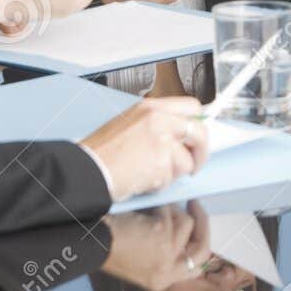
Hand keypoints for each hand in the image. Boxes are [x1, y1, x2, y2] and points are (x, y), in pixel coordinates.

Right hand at [79, 96, 208, 200]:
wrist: (89, 169)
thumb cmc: (103, 152)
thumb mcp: (130, 124)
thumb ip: (157, 125)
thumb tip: (181, 135)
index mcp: (150, 107)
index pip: (191, 107)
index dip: (199, 123)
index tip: (199, 135)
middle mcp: (159, 119)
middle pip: (199, 132)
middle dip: (201, 152)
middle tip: (194, 164)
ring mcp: (161, 139)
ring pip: (187, 160)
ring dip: (174, 173)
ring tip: (151, 173)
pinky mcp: (161, 161)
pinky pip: (173, 177)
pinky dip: (161, 184)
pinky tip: (143, 179)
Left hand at [101, 202, 211, 290]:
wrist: (90, 238)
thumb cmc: (110, 243)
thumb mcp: (142, 258)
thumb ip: (165, 250)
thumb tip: (187, 225)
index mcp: (162, 281)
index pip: (196, 267)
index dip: (200, 242)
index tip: (197, 224)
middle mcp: (168, 273)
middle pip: (203, 249)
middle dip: (203, 223)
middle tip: (195, 203)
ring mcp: (167, 255)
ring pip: (186, 223)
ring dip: (169, 211)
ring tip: (147, 211)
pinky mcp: (163, 235)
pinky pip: (170, 211)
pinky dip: (158, 205)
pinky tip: (141, 209)